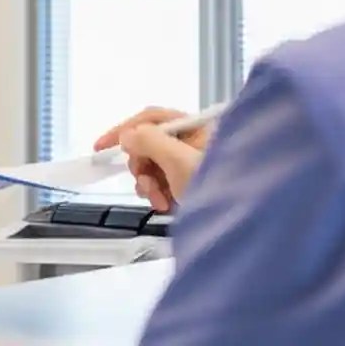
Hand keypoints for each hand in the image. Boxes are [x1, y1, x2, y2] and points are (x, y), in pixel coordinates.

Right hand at [94, 107, 208, 212]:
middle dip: (141, 166)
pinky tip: (167, 205)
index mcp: (196, 127)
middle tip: (146, 183)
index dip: (125, 129)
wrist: (242, 226)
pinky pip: (163, 184)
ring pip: (153, 167)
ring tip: (160, 200)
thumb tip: (128, 136)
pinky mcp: (191, 186)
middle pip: (149, 145)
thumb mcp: (179, 160)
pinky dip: (159, 194)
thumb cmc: (219, 187)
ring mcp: (193, 165)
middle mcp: (194, 143)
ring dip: (149, 184)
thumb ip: (149, 141)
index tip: (102, 147)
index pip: (152, 119)